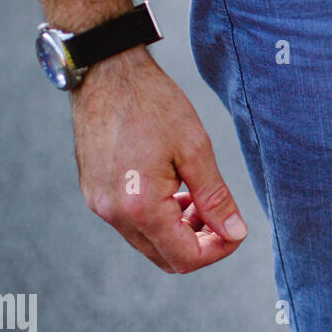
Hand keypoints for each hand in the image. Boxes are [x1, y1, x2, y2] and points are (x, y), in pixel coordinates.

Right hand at [71, 46, 248, 272]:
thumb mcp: (195, 149)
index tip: (236, 231)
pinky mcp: (95, 192)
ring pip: (148, 242)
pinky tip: (175, 191)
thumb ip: (215, 197)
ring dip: (179, 231)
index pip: (184, 258)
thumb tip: (235, 232)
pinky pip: (131, 223)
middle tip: (220, 215)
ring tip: (199, 198)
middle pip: (165, 257)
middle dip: (199, 244)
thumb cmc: (152, 104)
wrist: (107, 73)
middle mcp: (113, 213)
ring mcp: (99, 204)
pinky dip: (158, 218)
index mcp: (140, 206)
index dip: (218, 251)